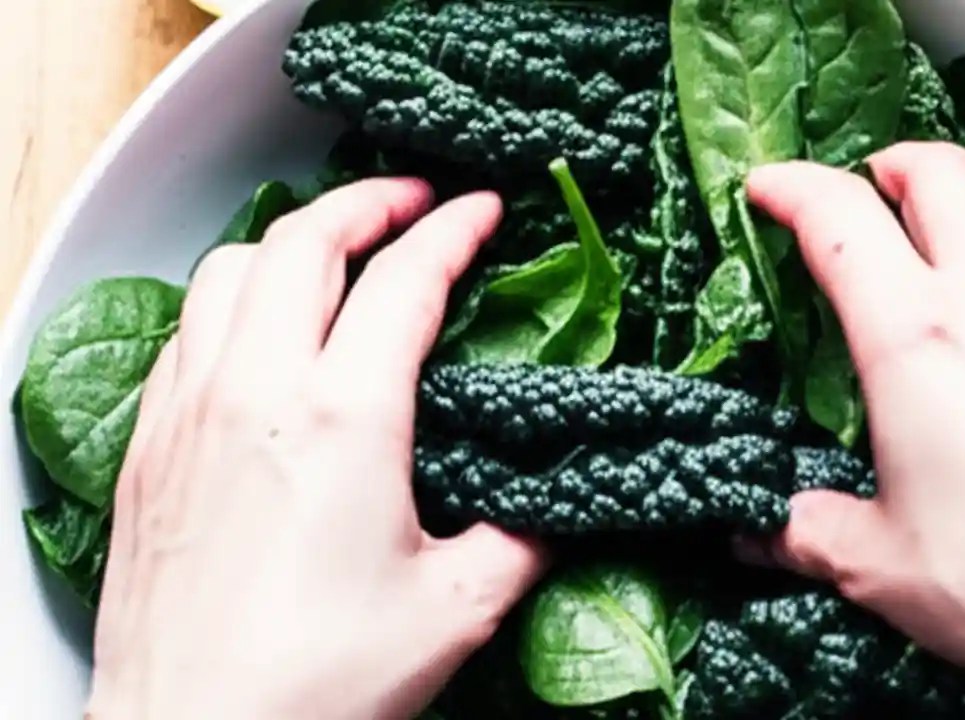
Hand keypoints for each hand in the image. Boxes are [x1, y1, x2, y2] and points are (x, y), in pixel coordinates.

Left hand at [86, 179, 546, 719]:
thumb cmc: (315, 683)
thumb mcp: (456, 609)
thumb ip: (520, 541)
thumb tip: (550, 511)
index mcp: (342, 417)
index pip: (405, 280)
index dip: (453, 231)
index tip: (483, 210)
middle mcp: (256, 390)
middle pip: (304, 241)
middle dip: (367, 202)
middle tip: (412, 201)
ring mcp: (188, 411)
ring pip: (231, 270)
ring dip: (291, 239)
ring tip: (334, 249)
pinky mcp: (147, 445)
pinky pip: (186, 327)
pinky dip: (233, 295)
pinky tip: (256, 328)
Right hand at [743, 144, 964, 719]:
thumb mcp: (874, 559)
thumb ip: (800, 530)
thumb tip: (752, 532)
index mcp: (916, 337)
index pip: (841, 217)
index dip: (791, 188)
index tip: (766, 188)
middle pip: (942, 171)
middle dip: (887, 165)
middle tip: (861, 191)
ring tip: (945, 210)